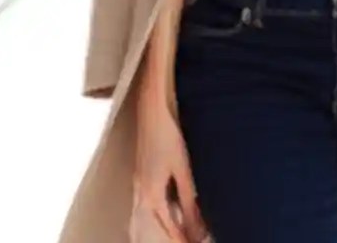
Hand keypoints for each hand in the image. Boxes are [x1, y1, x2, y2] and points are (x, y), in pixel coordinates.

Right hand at [135, 98, 206, 241]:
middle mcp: (141, 190)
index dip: (180, 240)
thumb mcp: (183, 170)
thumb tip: (197, 228)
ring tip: (177, 235)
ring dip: (163, 228)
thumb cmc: (168, 135)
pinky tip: (168, 212)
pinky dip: (158, 214)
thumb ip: (189, 200)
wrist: (151, 107)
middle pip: (154, 226)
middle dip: (170, 238)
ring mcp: (139, 181)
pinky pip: (147, 203)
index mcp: (152, 193)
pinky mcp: (142, 173)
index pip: (167, 228)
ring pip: (148, 216)